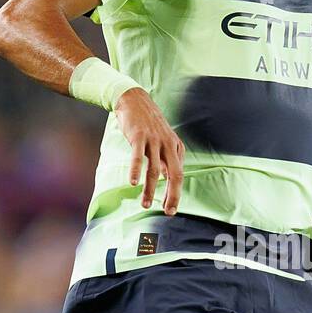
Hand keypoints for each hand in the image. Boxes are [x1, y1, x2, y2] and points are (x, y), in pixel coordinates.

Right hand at [114, 87, 184, 214]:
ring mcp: (154, 140)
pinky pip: (138, 157)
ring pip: (154, 170)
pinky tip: (132, 183)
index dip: (175, 194)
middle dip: (172, 195)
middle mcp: (168, 144)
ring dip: (150, 189)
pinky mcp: (139, 136)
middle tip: (167, 212)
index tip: (170, 209)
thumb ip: (165, 159)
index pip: (178, 175)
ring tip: (146, 204)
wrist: (135, 100)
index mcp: (175, 148)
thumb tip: (166, 178)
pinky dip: (135, 170)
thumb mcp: (161, 142)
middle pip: (175, 174)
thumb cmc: (148, 124)